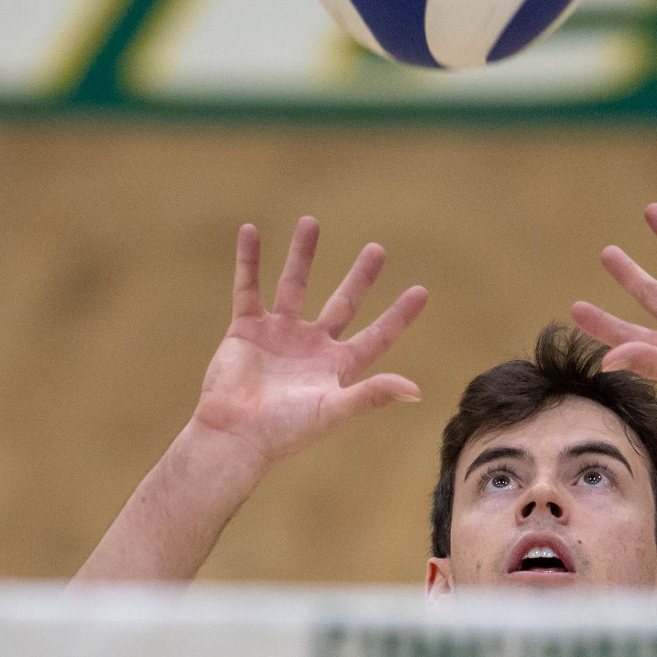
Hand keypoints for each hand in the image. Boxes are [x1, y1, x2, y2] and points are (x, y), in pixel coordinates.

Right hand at [190, 217, 427, 466]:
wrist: (235, 435)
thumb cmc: (285, 431)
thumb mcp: (333, 411)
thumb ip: (372, 395)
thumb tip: (416, 391)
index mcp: (337, 367)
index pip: (377, 336)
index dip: (399, 315)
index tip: (421, 291)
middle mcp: (312, 346)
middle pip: (343, 303)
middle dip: (360, 277)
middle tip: (377, 249)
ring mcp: (279, 334)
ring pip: (294, 285)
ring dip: (302, 254)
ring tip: (311, 221)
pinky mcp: (246, 329)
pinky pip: (248, 287)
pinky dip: (248, 260)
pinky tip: (250, 231)